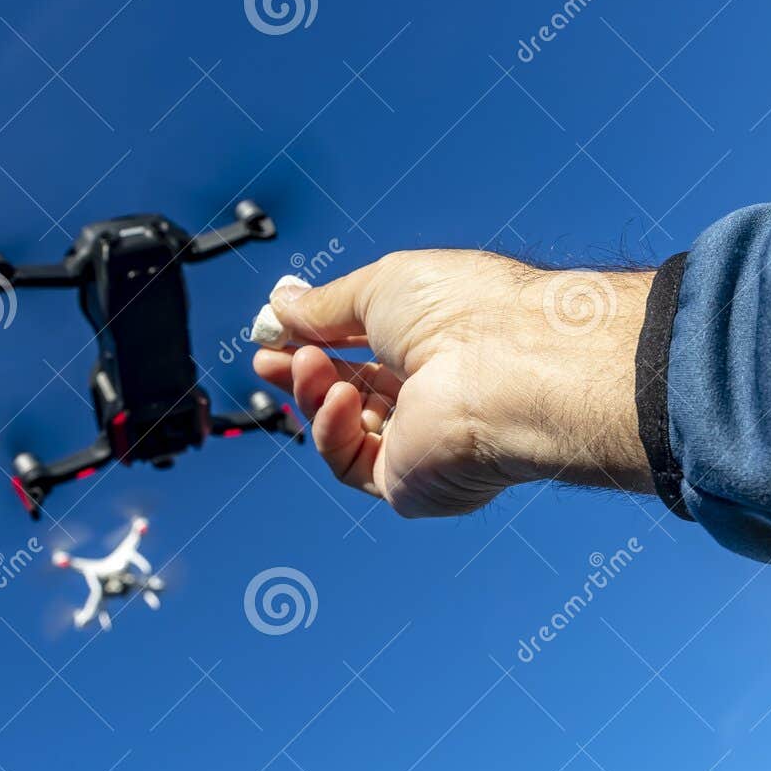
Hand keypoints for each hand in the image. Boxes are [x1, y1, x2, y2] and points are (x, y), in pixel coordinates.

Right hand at [252, 249, 654, 517]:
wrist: (506, 368)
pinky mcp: (411, 484)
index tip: (273, 330)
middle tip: (264, 356)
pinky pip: (350, 462)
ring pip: (344, 428)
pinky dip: (333, 429)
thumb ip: (325, 305)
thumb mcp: (381, 286)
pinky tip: (340, 398)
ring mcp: (423, 443)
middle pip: (351, 392)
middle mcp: (435, 395)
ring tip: (307, 363)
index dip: (316, 339)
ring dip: (315, 393)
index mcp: (439, 342)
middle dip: (303, 371)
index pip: (365, 349)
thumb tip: (281, 305)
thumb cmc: (464, 313)